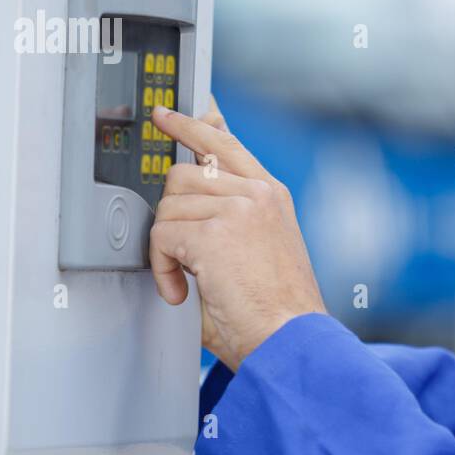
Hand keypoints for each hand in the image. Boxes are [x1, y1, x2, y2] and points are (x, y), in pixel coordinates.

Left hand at [149, 103, 325, 370]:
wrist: (292, 339)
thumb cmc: (278, 311)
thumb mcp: (261, 250)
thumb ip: (230, 219)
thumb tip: (186, 209)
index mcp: (272, 196)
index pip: (225, 142)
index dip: (190, 124)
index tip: (166, 114)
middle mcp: (259, 194)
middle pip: (183, 172)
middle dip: (170, 213)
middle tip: (177, 250)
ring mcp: (238, 209)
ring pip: (168, 206)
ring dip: (167, 247)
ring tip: (188, 279)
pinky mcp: (214, 234)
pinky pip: (161, 237)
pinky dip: (162, 269)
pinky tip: (182, 290)